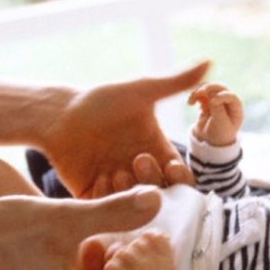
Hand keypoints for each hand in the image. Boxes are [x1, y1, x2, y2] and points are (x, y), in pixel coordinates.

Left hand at [42, 62, 208, 197]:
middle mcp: (140, 172)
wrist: (59, 114)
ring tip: (115, 171)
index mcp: (157, 150)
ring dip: (129, 191)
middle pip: (160, 193)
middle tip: (137, 159)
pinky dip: (107, 198)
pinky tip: (98, 178)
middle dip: (153, 179)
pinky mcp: (94, 196)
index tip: (171, 164)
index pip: (180, 176)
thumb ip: (175, 81)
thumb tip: (209, 60)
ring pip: (134, 204)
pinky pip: (107, 209)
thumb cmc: (100, 100)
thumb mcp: (140, 91)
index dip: (180, 177)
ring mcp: (118, 186)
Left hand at [103, 231, 175, 269]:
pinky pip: (111, 265)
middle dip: (132, 253)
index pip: (155, 236)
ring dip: (119, 263)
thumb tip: (146, 234)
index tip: (145, 248)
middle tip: (133, 269)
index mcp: (167, 259)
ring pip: (121, 253)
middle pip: (136, 244)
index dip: (147, 238)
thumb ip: (159, 253)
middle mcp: (154, 261)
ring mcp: (139, 268)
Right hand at [188, 83, 242, 146]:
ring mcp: (217, 99)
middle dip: (209, 88)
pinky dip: (194, 95)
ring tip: (191, 101)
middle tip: (200, 92)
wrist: (209, 140)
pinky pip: (200, 93)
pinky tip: (190, 103)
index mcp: (236, 108)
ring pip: (208, 88)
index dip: (222, 96)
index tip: (212, 102)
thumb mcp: (220, 123)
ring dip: (199, 92)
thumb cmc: (219, 134)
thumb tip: (211, 94)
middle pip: (220, 88)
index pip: (231, 96)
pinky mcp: (207, 100)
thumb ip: (217, 108)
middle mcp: (228, 101)